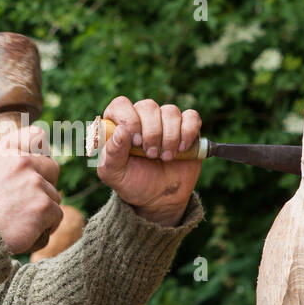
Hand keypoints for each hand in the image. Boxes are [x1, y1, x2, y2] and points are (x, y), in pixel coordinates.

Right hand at [0, 126, 63, 253]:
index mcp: (5, 151)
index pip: (36, 135)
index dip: (40, 149)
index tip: (38, 161)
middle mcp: (22, 162)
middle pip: (52, 167)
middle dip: (45, 184)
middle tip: (28, 200)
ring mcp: (35, 184)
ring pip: (55, 195)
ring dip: (44, 209)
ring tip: (22, 220)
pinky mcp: (45, 206)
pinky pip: (56, 215)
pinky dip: (46, 226)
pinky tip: (28, 231)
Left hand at [95, 97, 201, 225]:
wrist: (159, 199)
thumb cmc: (133, 183)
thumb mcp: (114, 175)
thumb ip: (112, 154)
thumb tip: (120, 131)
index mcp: (119, 124)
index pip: (121, 105)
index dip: (129, 119)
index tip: (136, 142)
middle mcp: (142, 117)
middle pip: (148, 106)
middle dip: (152, 133)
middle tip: (152, 155)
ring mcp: (165, 121)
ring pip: (170, 111)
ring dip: (170, 137)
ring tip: (166, 157)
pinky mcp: (187, 128)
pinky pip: (191, 117)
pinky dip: (188, 133)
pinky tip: (182, 149)